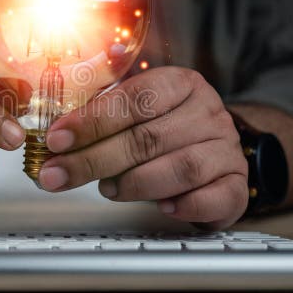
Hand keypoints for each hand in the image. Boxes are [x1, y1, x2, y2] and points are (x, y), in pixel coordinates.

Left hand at [38, 66, 247, 229]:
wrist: (215, 148)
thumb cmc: (166, 127)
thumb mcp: (137, 110)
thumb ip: (102, 116)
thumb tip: (55, 135)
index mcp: (180, 83)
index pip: (134, 98)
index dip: (92, 121)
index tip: (57, 139)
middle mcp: (207, 112)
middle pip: (148, 137)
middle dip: (95, 160)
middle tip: (60, 174)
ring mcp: (226, 148)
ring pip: (180, 168)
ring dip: (134, 184)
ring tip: (107, 190)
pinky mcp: (236, 184)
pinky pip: (214, 197)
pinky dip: (185, 205)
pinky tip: (163, 208)